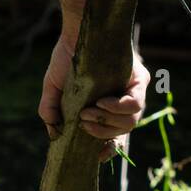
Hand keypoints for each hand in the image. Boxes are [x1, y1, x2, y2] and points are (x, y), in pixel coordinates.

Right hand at [39, 31, 149, 162]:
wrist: (76, 33)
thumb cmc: (66, 59)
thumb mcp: (52, 90)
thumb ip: (50, 112)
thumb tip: (54, 134)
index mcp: (106, 109)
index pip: (116, 136)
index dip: (109, 150)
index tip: (95, 156)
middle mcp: (123, 101)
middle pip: (124, 131)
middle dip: (101, 133)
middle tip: (82, 121)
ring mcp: (133, 90)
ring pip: (132, 122)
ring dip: (107, 122)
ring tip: (88, 112)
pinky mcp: (140, 78)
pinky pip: (135, 103)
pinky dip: (117, 108)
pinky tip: (101, 102)